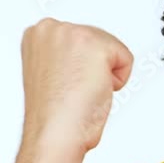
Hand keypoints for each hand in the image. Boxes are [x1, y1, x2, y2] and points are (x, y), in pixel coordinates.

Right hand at [19, 18, 133, 159]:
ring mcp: (71, 33)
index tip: (66, 82)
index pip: (81, 39)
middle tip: (75, 89)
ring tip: (82, 90)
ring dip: (105, 73)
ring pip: (112, 48)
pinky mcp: (94, 44)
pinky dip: (118, 79)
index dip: (82, 67)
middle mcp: (51, 28)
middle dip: (94, 68)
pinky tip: (95, 90)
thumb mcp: (52, 72)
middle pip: (99, 39)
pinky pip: (126, 59)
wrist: (55, 134)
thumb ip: (64, 55)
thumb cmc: (54, 114)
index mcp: (37, 34)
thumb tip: (81, 56)